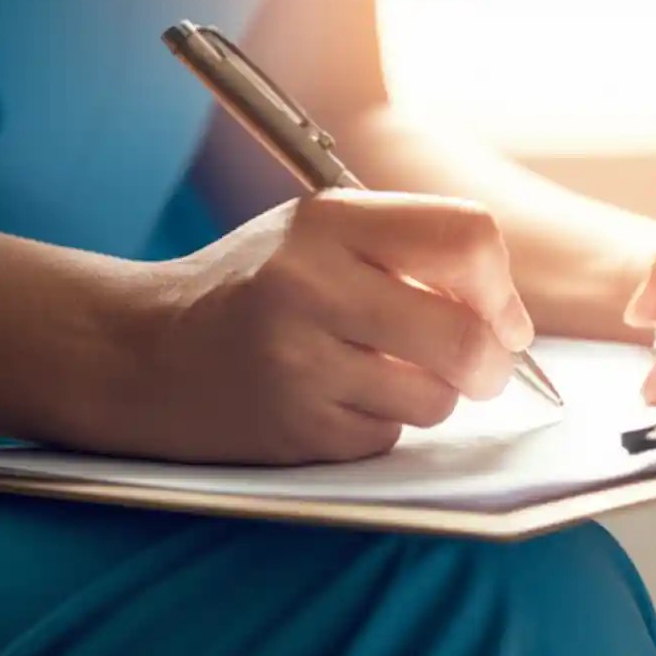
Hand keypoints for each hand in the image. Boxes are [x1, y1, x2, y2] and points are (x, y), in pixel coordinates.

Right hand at [129, 189, 533, 464]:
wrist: (144, 354)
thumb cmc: (259, 288)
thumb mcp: (321, 235)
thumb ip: (411, 252)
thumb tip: (511, 315)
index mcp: (329, 220)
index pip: (468, 238)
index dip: (502, 287)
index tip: (504, 316)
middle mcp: (312, 285)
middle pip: (466, 336)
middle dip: (495, 363)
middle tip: (486, 367)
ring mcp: (300, 363)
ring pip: (437, 398)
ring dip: (436, 395)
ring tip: (388, 374)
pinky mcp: (296, 429)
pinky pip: (391, 435)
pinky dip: (385, 423)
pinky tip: (339, 399)